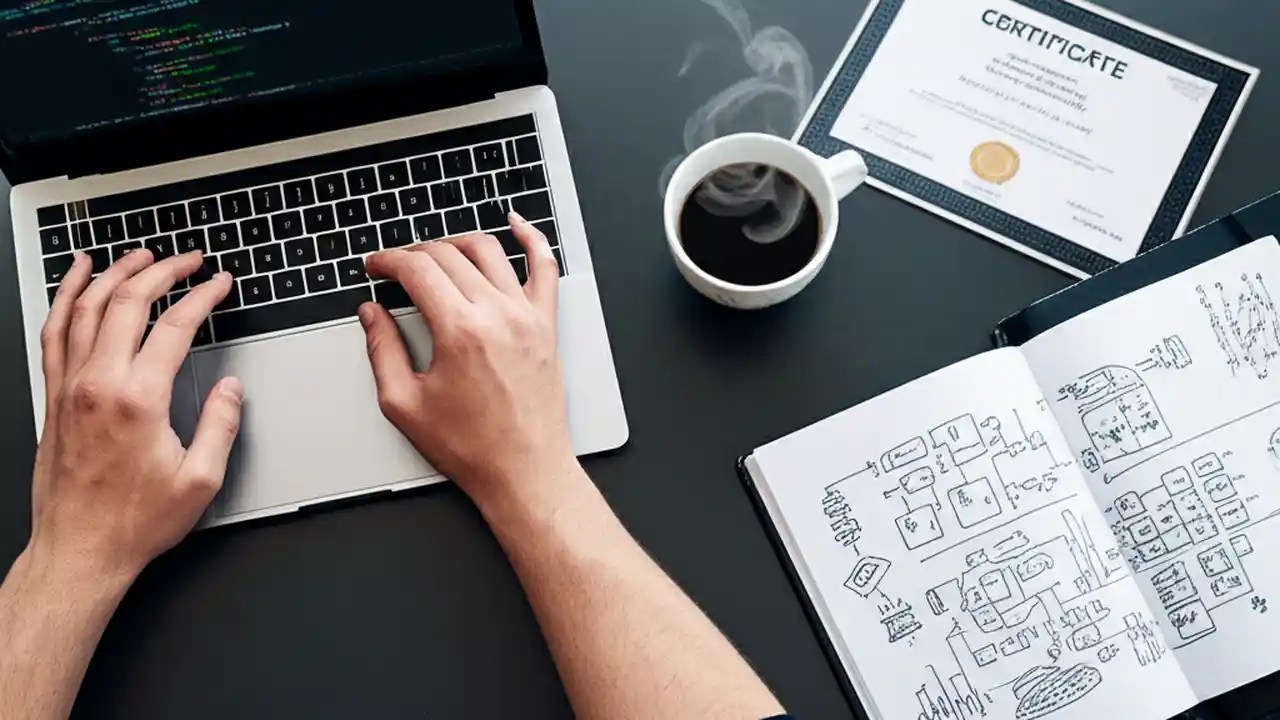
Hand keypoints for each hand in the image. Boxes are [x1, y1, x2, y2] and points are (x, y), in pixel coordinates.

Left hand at [29, 250, 242, 582]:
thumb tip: (230, 389)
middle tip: (187, 259)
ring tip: (139, 254)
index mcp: (139, 400)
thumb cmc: (133, 523)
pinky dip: (66, 297)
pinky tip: (76, 279)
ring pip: (88, 308)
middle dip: (163, 270)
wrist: (79, 550)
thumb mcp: (200, 480)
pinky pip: (55, 331)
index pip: (175, 326)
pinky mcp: (54, 397)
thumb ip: (220, 425)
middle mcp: (98, 385)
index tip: (219, 283)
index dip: (203, 296)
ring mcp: (69, 387)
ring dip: (115, 273)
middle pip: (129, 303)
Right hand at [359, 213, 575, 512]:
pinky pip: (545, 267)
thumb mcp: (404, 404)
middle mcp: (497, 314)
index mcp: (459, 331)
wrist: (524, 470)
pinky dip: (532, 238)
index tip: (375, 267)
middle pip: (448, 256)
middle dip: (414, 254)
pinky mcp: (546, 324)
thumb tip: (371, 314)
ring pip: (489, 251)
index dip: (388, 262)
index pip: (417, 270)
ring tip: (436, 254)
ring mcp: (527, 315)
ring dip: (456, 243)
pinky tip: (517, 224)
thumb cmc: (471, 446)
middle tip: (396, 269)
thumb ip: (382, 350)